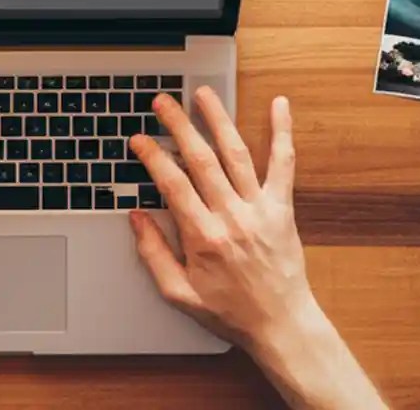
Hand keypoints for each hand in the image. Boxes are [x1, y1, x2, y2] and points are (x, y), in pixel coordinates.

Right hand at [128, 88, 386, 408]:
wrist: (281, 324)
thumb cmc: (230, 311)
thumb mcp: (179, 293)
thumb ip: (153, 253)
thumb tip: (136, 218)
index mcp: (203, 237)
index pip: (171, 184)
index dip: (152, 157)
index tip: (138, 139)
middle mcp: (231, 217)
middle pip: (200, 160)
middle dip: (178, 126)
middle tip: (163, 102)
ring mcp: (258, 209)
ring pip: (235, 154)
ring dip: (218, 120)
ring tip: (203, 94)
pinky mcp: (281, 209)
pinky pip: (283, 165)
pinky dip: (282, 133)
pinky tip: (280, 106)